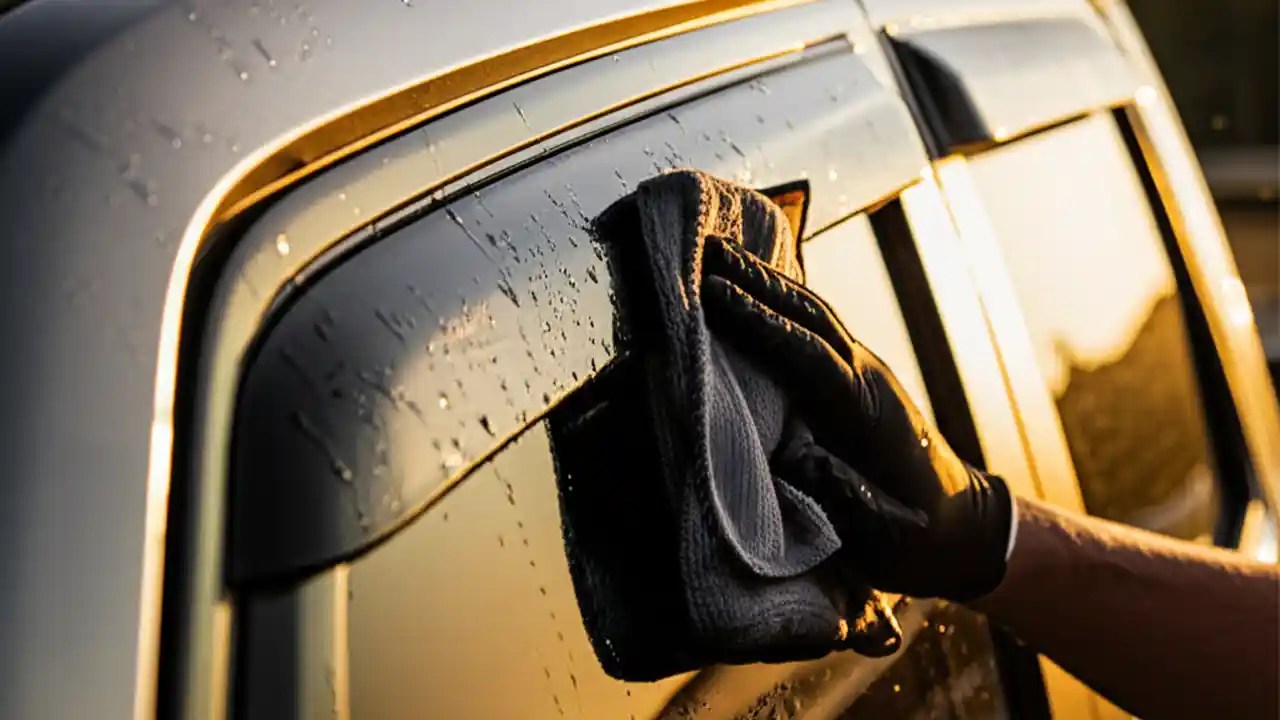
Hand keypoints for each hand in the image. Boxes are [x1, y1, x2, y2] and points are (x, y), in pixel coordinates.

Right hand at [699, 237, 1012, 601]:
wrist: (959, 530)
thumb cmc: (912, 535)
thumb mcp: (874, 525)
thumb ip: (835, 489)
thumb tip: (793, 458)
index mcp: (867, 409)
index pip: (806, 352)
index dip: (760, 323)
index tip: (714, 294)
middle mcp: (867, 376)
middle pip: (808, 315)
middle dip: (756, 280)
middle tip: (707, 250)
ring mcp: (866, 372)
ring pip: (814, 313)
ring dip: (768, 281)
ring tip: (723, 254)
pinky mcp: (858, 378)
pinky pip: (817, 328)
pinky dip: (785, 300)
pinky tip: (759, 286)